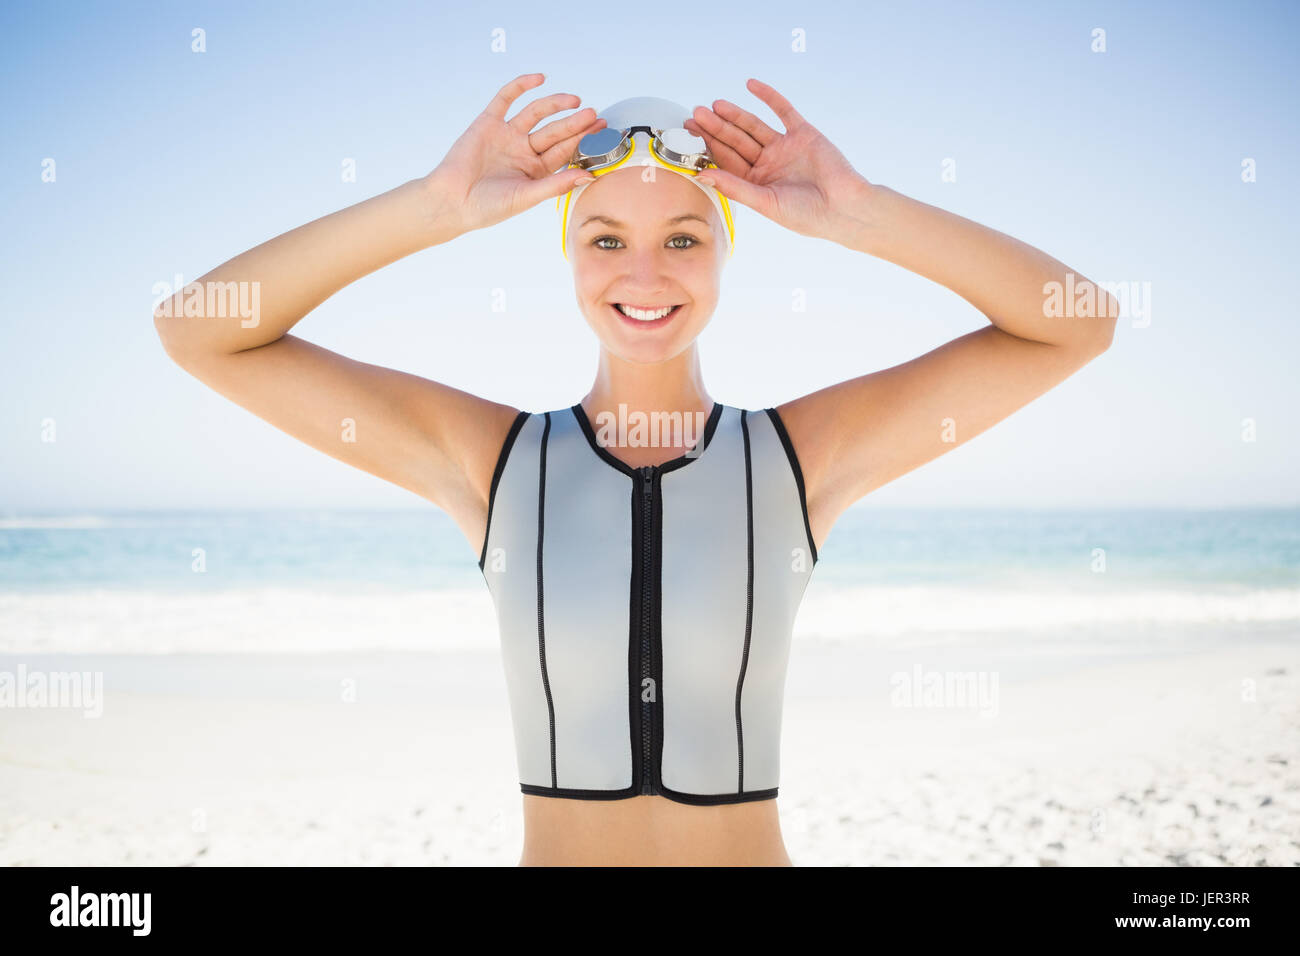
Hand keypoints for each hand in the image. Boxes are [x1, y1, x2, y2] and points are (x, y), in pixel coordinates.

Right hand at [427, 73, 605, 234]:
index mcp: (536, 170)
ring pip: (535, 113)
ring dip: (554, 104)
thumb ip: (556, 185)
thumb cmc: (488, 207)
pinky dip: (521, 86)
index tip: (602, 132)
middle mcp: (524, 150)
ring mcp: (507, 134)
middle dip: (574, 123)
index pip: (564, 151)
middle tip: (593, 115)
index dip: (583, 141)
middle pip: (554, 131)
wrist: (451, 201)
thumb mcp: (527, 197)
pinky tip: (539, 79)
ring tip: (573, 100)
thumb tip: (588, 176)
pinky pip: (506, 99)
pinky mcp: (488, 122)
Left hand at [685, 79, 872, 245]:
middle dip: (716, 128)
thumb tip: (701, 175)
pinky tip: (751, 85)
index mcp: (756, 182)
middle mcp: (768, 163)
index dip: (708, 147)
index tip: (690, 134)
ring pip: (754, 126)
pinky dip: (768, 97)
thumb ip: (734, 187)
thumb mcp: (765, 202)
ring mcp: (784, 147)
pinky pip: (783, 110)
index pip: (727, 160)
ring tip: (715, 105)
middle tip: (696, 114)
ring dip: (735, 114)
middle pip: (736, 141)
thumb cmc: (806, 215)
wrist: (844, 207)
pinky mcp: (803, 133)